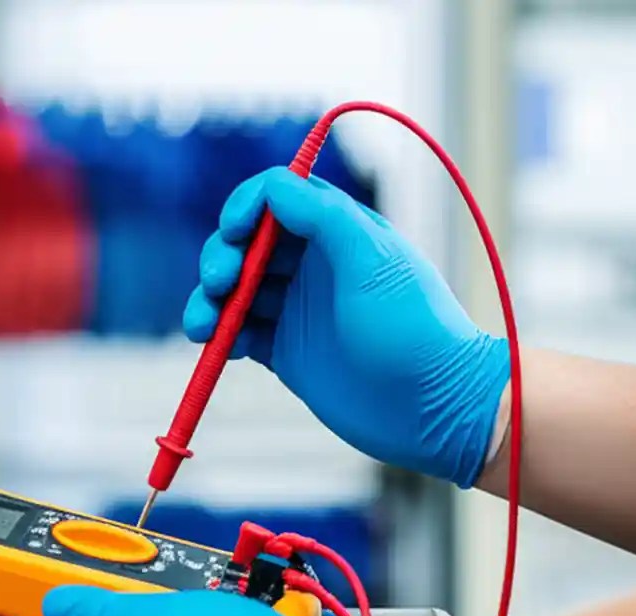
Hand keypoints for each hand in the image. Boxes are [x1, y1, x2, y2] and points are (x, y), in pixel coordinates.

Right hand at [183, 167, 508, 487]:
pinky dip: (221, 335)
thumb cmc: (413, 330)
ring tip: (203, 326)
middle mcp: (312, 265)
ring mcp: (296, 309)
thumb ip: (324, 217)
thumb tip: (275, 186)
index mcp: (336, 232)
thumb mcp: (373, 262)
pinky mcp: (284, 350)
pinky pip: (237, 332)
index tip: (235, 230)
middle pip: (245, 243)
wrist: (432, 409)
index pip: (276, 198)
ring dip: (209, 300)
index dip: (246, 207)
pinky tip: (221, 346)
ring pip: (233, 290)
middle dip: (222, 256)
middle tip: (222, 282)